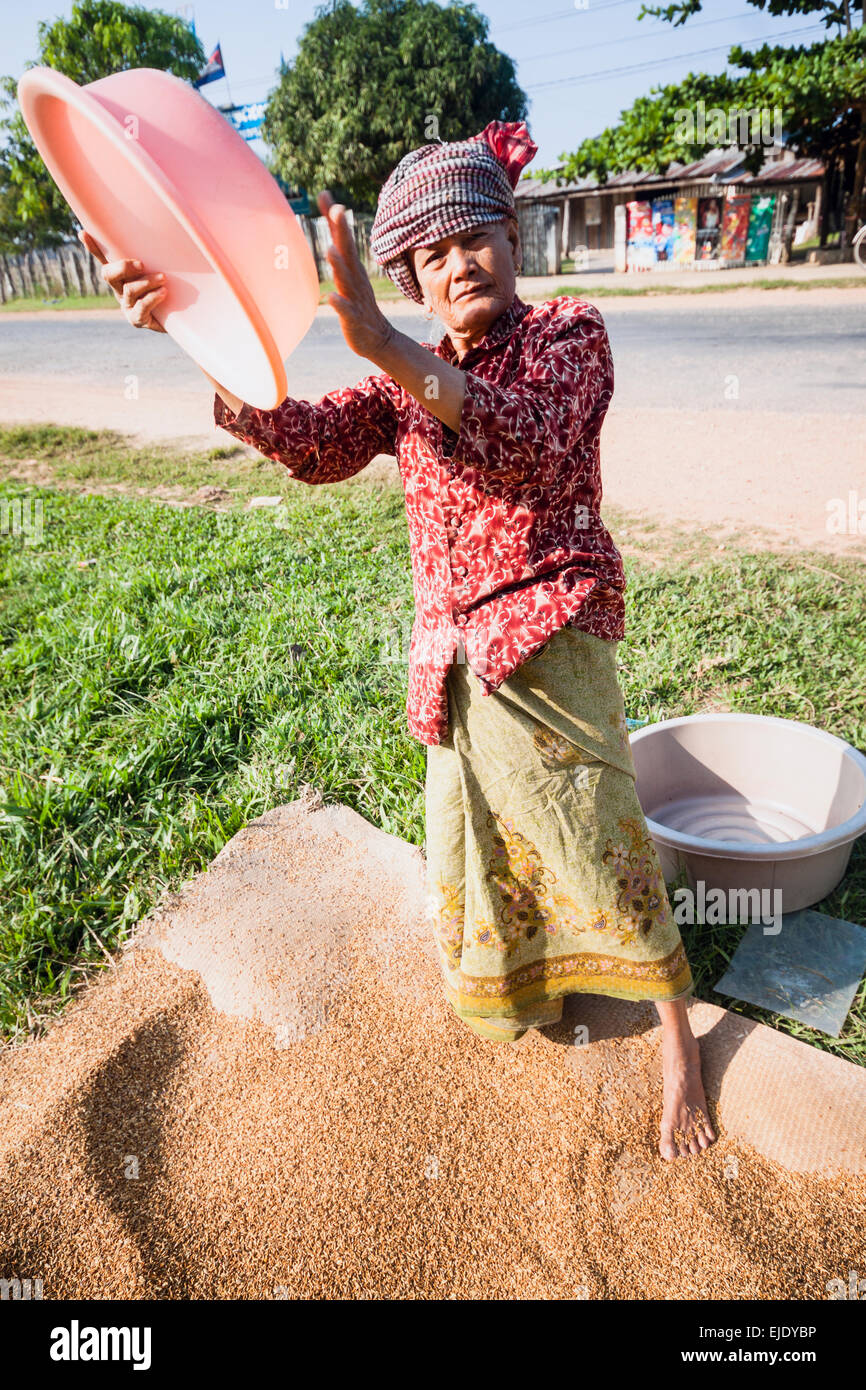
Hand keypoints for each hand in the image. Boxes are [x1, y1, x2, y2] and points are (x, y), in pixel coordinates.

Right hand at [77, 228, 166, 332]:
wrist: (176, 318)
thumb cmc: (168, 289)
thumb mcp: (160, 271)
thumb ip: (156, 257)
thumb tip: (164, 230)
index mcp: (120, 276)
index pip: (104, 259)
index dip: (93, 248)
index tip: (83, 232)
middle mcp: (119, 289)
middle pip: (108, 274)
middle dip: (123, 267)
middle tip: (142, 264)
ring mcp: (126, 305)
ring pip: (129, 290)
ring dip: (147, 282)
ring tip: (163, 278)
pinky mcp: (136, 319)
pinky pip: (141, 307)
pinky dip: (152, 298)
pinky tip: (163, 292)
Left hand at [317, 191, 392, 360]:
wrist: (378, 339)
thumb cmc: (358, 304)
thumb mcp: (349, 275)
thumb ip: (339, 251)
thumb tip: (331, 228)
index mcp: (353, 268)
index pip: (342, 238)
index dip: (333, 218)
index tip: (324, 194)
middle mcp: (355, 279)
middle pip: (348, 252)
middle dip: (342, 232)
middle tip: (337, 210)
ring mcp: (355, 298)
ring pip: (346, 279)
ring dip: (339, 265)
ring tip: (330, 251)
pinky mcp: (353, 319)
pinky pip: (346, 310)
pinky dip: (339, 303)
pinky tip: (331, 297)